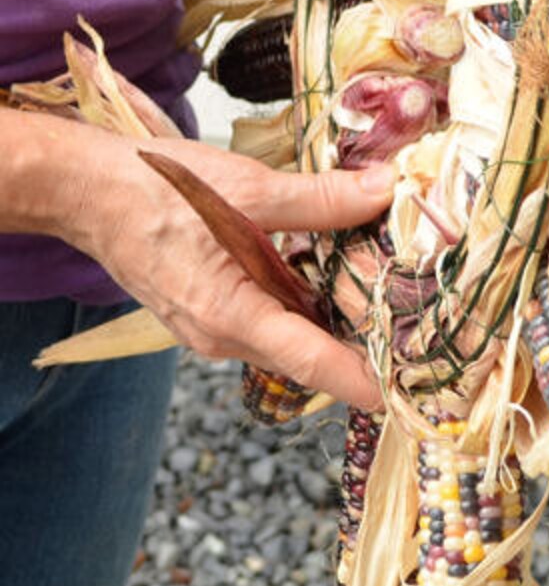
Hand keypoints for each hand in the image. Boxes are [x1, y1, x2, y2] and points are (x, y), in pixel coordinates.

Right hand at [3, 111, 392, 408]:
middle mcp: (222, 336)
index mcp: (229, 314)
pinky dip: (303, 304)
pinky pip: (267, 319)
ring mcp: (212, 328)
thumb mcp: (246, 187)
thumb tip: (384, 191)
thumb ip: (319, 198)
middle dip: (363, 346)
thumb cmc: (155, 190)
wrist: (88, 191)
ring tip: (396, 303)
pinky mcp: (209, 311)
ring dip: (334, 322)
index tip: (409, 397)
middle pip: (308, 353)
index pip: (312, 362)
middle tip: (424, 334)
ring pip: (289, 335)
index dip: (364, 382)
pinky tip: (336, 274)